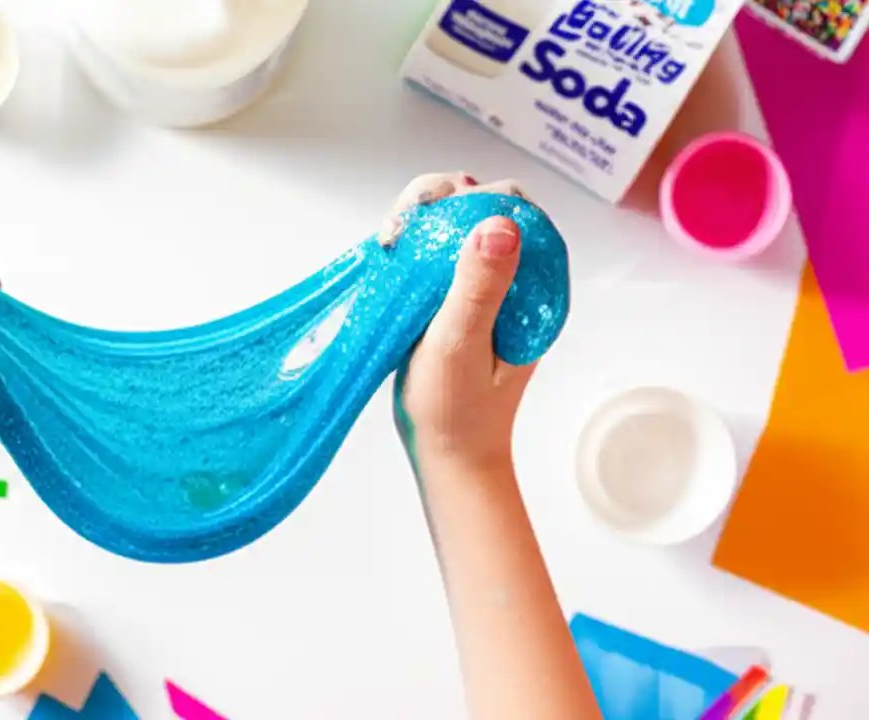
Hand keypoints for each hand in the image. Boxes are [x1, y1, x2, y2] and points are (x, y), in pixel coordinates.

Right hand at [387, 173, 536, 475]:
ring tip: (389, 245)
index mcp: (533, 283)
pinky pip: (438, 254)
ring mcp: (483, 287)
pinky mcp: (456, 300)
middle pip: (481, 206)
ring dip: (421, 222)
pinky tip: (390, 260)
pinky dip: (414, 247)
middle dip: (437, 202)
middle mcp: (515, 277)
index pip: (511, 206)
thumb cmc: (457, 411)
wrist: (448, 457)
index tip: (423, 221)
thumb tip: (500, 223)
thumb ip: (479, 286)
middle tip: (398, 233)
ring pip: (456, 227)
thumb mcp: (461, 344)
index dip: (466, 198)